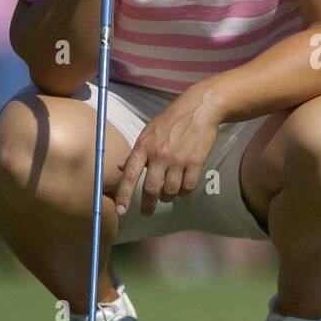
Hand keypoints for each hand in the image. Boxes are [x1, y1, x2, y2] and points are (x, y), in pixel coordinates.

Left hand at [114, 85, 222, 217]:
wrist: (199, 109)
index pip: (130, 175)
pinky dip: (185, 192)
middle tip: (147, 212)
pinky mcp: (196, 162)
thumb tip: (121, 167)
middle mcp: (159, 155)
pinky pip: (188, 187)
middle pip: (151, 189)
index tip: (121, 210)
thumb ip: (136, 152)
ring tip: (168, 193)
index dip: (124, 195)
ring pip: (171, 191)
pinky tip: (183, 187)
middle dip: (148, 205)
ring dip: (168, 197)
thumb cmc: (171, 120)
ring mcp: (178, 159)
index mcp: (144, 146)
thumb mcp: (148, 132)